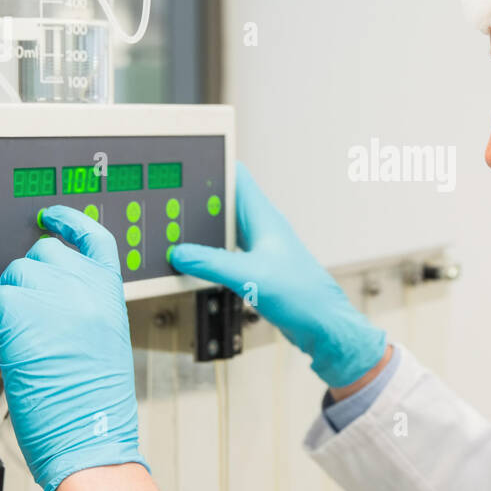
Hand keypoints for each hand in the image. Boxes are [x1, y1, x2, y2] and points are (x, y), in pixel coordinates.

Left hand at [0, 205, 146, 490]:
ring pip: (14, 272)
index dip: (69, 221)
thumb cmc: (97, 407)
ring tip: (10, 331)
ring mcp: (55, 295)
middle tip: (23, 311)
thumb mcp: (104, 343)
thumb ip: (85, 309)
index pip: (95, 237)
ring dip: (6, 298)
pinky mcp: (22, 311)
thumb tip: (51, 299)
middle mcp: (86, 286)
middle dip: (28, 277)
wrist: (92, 435)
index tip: (51, 216)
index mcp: (112, 293)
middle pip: (44, 252)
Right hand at [168, 162, 385, 388]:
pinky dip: (209, 254)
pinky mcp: (258, 268)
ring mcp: (260, 248)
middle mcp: (262, 228)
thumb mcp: (249, 276)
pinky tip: (193, 263)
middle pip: (224, 202)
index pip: (236, 177)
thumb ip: (211, 264)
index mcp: (263, 218)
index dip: (212, 166)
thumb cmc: (302, 296)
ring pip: (224, 228)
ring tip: (173, 232)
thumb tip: (179, 254)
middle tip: (167, 203)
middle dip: (198, 200)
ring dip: (202, 230)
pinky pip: (227, 252)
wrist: (323, 325)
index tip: (184, 164)